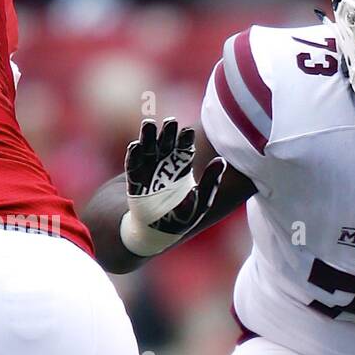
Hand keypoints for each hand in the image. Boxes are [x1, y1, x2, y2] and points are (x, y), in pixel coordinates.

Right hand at [121, 118, 224, 256]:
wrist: (158, 232)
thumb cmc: (181, 217)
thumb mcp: (201, 201)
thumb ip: (211, 182)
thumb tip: (222, 161)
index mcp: (181, 168)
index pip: (184, 149)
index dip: (185, 139)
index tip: (187, 131)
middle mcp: (163, 165)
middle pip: (165, 144)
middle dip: (167, 133)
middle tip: (170, 122)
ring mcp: (147, 171)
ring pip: (147, 149)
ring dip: (147, 137)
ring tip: (149, 124)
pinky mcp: (134, 181)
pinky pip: (133, 166)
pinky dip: (133, 156)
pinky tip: (136, 145)